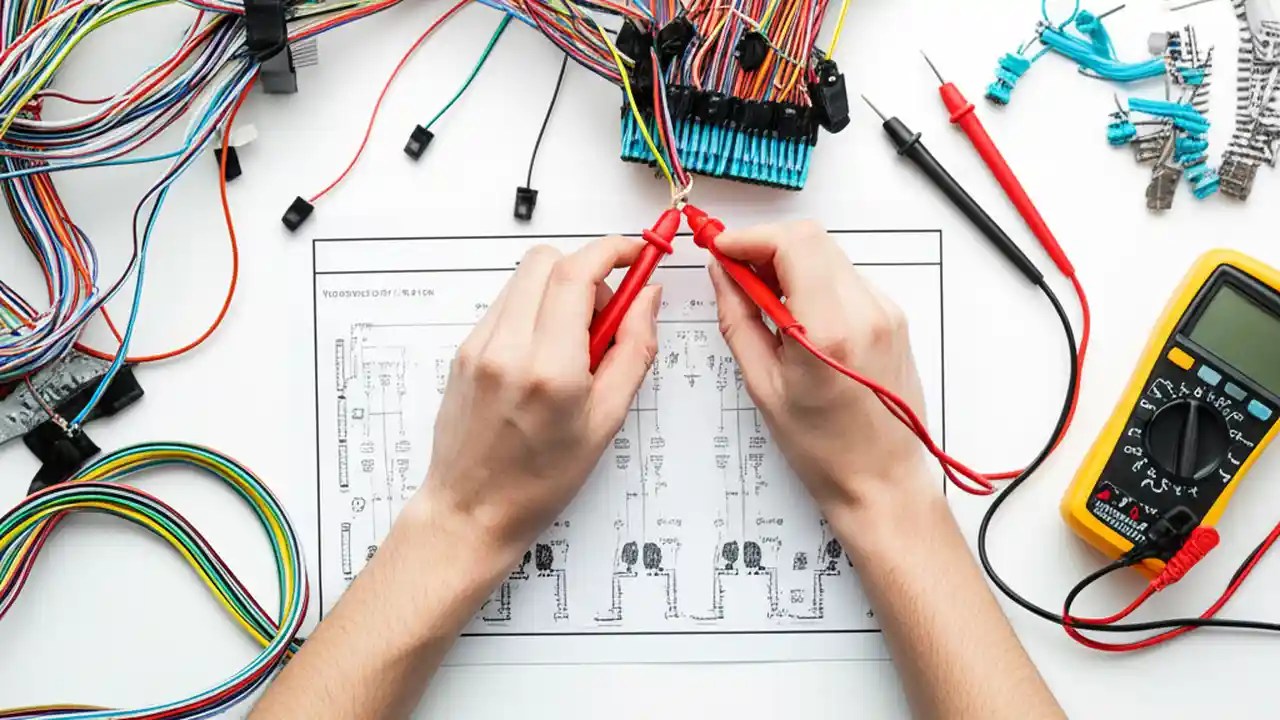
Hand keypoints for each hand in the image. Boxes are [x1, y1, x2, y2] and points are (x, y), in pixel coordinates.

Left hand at [417, 237, 660, 566]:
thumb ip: (634, 350)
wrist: (472, 509)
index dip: (612, 250)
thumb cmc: (538, 480)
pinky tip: (546, 355)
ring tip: (574, 344)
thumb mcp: (606, 420)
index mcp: (549, 368)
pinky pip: (506, 305)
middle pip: (548, 261)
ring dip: (559, 292)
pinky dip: (534, 312)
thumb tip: (648, 299)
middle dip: (586, 271)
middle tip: (605, 316)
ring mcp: (478, 346)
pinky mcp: (463, 350)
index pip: (578, 273)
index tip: (635, 254)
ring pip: (525, 279)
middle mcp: (507, 348)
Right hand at [708, 221, 932, 516]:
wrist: (880, 480)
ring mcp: (887, 312)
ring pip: (829, 256)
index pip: (792, 244)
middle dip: (766, 246)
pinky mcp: (894, 318)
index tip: (723, 249)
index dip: (749, 238)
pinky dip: (815, 283)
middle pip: (811, 240)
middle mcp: (867, 312)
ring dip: (791, 265)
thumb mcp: (764, 384)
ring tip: (766, 303)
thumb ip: (739, 319)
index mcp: (830, 331)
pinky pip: (847, 279)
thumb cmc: (825, 449)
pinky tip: (798, 316)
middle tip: (736, 273)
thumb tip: (723, 275)